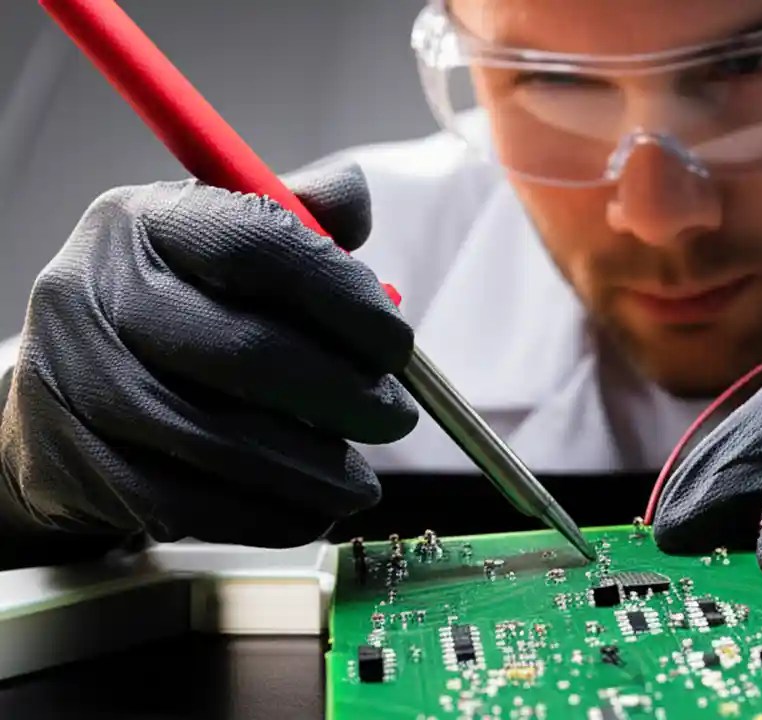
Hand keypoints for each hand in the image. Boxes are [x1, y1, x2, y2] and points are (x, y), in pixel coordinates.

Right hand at [0, 160, 416, 547]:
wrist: (57, 391)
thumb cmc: (171, 306)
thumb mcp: (219, 238)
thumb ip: (293, 215)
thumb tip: (353, 199)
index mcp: (147, 221)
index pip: (258, 244)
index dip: (345, 298)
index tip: (397, 343)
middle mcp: (99, 293)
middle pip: (246, 352)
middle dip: (345, 395)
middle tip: (395, 416)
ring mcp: (80, 382)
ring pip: (222, 441)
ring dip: (316, 470)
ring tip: (362, 480)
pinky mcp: (77, 463)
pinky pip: (191, 504)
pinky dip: (269, 516)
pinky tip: (312, 509)